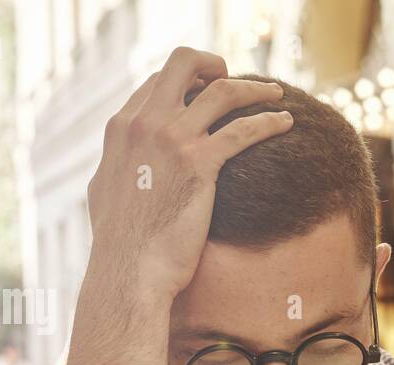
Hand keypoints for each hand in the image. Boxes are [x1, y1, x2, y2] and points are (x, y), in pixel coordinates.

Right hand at [85, 47, 292, 302]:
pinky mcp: (199, 163)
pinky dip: (269, 121)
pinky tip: (287, 123)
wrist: (129, 271)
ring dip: (253, 88)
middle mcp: (145, 123)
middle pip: (183, 63)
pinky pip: (244, 129)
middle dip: (213, 64)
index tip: (207, 91)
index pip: (158, 81)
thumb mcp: (106, 192)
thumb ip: (118, 166)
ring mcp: (171, 139)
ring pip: (222, 91)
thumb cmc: (121, 246)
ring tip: (275, 94)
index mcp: (121, 128)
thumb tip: (123, 163)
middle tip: (235, 78)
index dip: (185, 81)